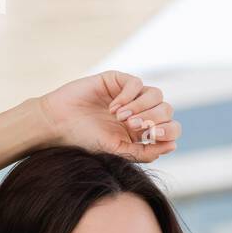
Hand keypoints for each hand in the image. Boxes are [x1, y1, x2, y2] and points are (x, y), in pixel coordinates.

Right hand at [36, 71, 180, 162]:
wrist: (59, 122)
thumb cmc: (85, 139)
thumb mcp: (116, 150)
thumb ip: (144, 152)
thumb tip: (172, 145)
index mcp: (141, 132)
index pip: (169, 127)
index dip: (168, 130)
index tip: (154, 135)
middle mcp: (139, 112)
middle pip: (166, 110)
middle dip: (154, 117)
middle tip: (133, 126)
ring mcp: (129, 95)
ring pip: (156, 94)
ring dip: (142, 107)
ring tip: (121, 118)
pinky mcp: (117, 80)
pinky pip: (136, 83)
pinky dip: (128, 96)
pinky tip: (113, 108)